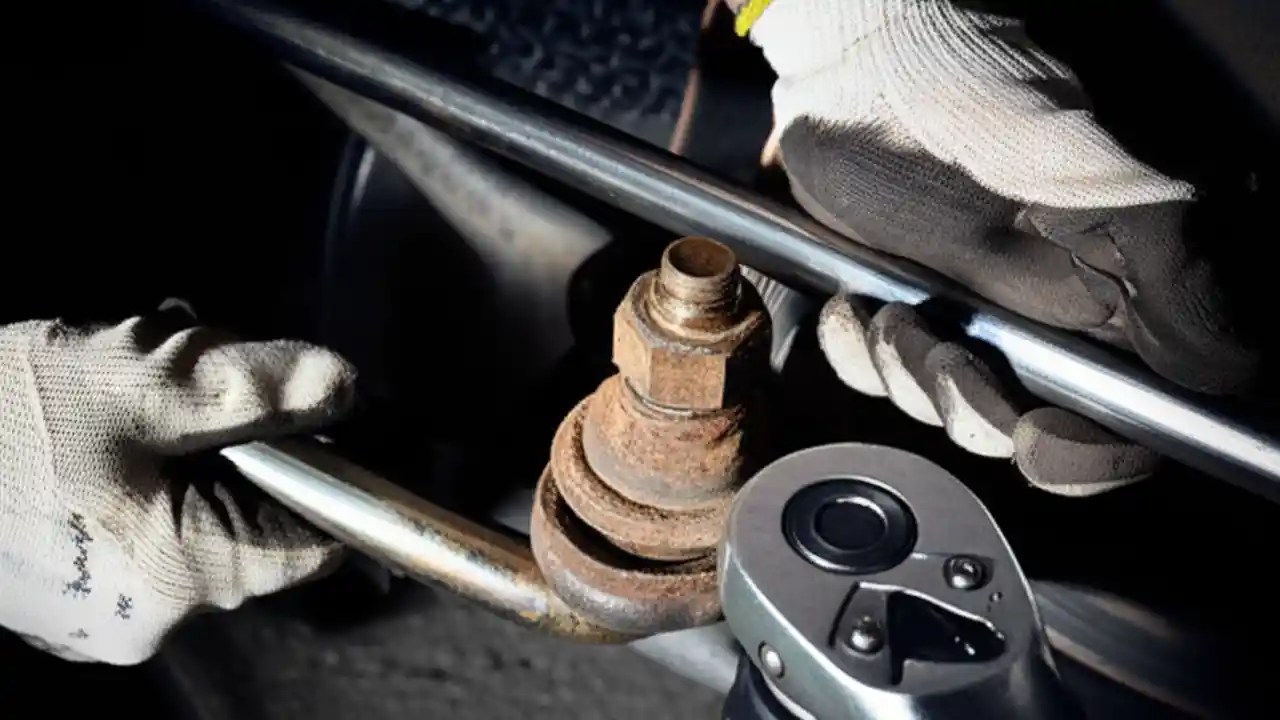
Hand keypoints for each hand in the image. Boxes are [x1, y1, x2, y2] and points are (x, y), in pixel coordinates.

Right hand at [0, 317, 354, 663]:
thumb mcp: (141, 384)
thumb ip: (254, 387)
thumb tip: (340, 386)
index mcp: (185, 578)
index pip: (313, 541)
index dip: (322, 468)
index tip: (299, 410)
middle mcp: (150, 615)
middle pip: (249, 513)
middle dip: (232, 429)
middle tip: (185, 358)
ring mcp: (99, 605)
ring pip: (190, 505)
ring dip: (178, 432)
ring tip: (123, 373)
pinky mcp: (63, 584)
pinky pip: (134, 520)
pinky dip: (132, 460)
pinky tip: (89, 409)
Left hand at [746, 0, 1255, 394]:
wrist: (865, 70)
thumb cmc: (975, 103)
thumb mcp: (1096, 179)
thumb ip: (1173, 273)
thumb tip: (1222, 370)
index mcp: (1119, 299)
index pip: (1128, 426)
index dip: (1088, 454)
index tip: (1036, 438)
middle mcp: (1054, 320)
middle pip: (1027, 434)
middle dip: (976, 410)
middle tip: (944, 354)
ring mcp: (978, 318)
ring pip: (949, 409)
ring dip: (912, 379)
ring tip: (897, 315)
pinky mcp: (912, 309)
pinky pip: (883, 376)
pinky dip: (863, 357)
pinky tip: (861, 310)